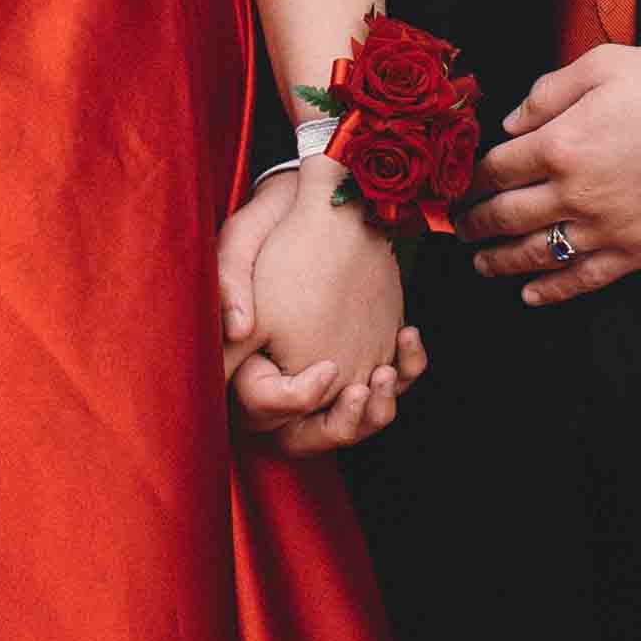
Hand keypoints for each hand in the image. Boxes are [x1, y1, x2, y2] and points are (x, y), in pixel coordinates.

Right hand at [218, 164, 425, 455]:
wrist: (317, 202)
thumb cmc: (271, 224)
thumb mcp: (241, 241)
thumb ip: (231, 282)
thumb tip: (238, 329)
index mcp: (245, 360)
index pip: (259, 411)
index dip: (290, 401)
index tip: (323, 368)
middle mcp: (287, 376)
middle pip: (307, 438)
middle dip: (340, 427)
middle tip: (359, 392)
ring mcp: (330, 369)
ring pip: (356, 421)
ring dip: (376, 411)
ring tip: (387, 373)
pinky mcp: (367, 351)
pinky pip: (393, 383)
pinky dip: (409, 370)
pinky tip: (409, 334)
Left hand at [465, 42, 640, 305]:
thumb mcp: (601, 65)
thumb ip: (546, 93)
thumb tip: (511, 124)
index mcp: (562, 144)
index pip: (496, 170)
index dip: (470, 180)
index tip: (460, 185)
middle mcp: (577, 193)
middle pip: (505, 216)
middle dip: (474, 223)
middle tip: (459, 227)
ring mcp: (607, 229)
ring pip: (536, 255)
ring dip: (498, 262)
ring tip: (480, 262)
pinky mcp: (638, 252)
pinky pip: (584, 280)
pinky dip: (551, 291)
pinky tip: (530, 293)